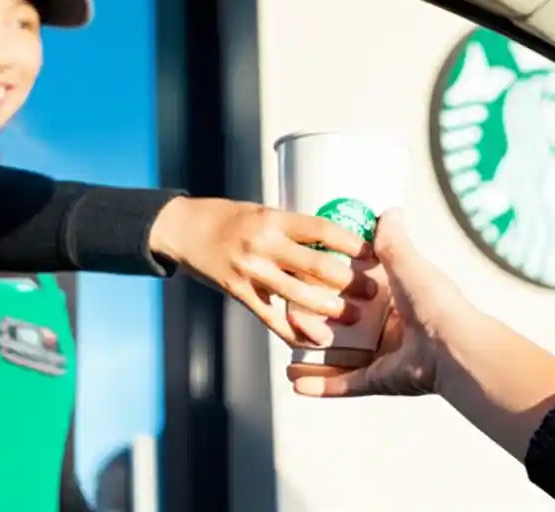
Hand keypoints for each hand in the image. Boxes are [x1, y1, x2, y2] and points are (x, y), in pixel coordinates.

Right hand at [149, 197, 376, 344]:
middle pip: (317, 266)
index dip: (351, 243)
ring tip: (353, 318)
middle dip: (349, 281)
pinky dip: (294, 333)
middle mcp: (264, 245)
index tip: (374, 252)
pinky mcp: (239, 293)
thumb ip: (293, 229)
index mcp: (274, 219)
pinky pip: (271, 319)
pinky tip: (314, 342)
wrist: (181, 229)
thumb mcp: (262, 211)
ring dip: (329, 311)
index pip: (322, 230)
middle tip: (373, 291)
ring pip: (298, 296)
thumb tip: (334, 240)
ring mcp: (250, 271)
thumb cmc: (226, 217)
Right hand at [290, 210, 471, 396]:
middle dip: (314, 325)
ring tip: (286, 357)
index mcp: (398, 297)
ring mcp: (384, 356)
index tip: (304, 279)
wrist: (453, 346)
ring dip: (312, 358)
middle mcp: (390, 327)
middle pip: (344, 325)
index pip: (357, 290)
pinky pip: (345, 383)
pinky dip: (321, 384)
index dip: (331, 285)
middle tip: (289, 318)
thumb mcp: (407, 262)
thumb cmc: (435, 301)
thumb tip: (391, 210)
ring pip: (340, 356)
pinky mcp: (379, 380)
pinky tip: (296, 383)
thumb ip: (392, 240)